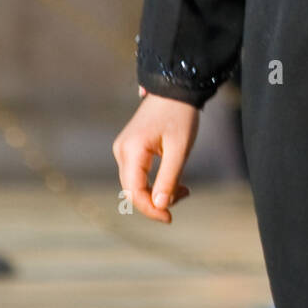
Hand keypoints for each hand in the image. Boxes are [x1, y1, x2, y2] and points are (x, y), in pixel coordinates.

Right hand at [112, 94, 199, 222]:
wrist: (174, 89)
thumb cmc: (179, 115)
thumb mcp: (179, 149)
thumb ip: (169, 179)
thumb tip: (160, 206)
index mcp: (131, 151)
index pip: (135, 192)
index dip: (151, 210)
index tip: (169, 219)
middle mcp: (121, 151)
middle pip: (133, 191)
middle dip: (157, 202)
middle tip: (185, 196)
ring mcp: (123, 150)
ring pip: (136, 184)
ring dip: (158, 193)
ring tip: (185, 188)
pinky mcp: (130, 149)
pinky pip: (139, 175)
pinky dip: (155, 183)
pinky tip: (175, 183)